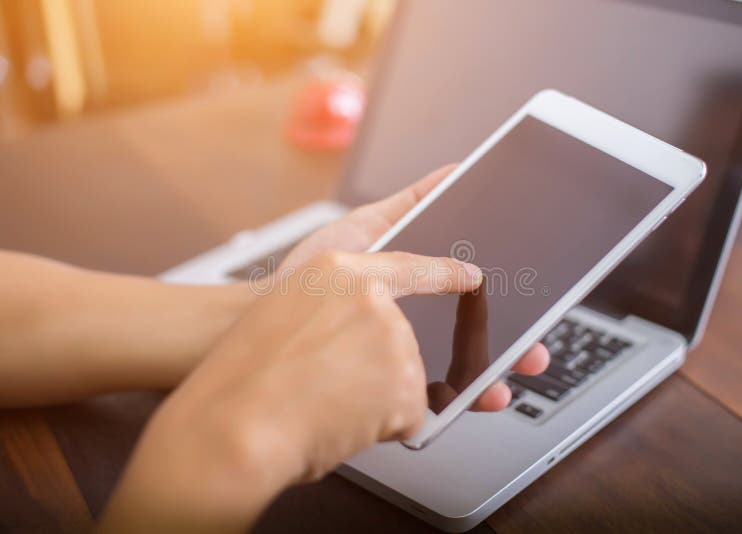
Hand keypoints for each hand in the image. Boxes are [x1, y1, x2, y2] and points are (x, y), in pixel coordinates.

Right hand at [100, 250, 484, 532]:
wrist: (231, 426)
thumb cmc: (241, 377)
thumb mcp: (281, 312)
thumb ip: (329, 305)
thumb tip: (364, 318)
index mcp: (335, 270)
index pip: (409, 264)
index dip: (442, 272)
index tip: (469, 276)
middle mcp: (370, 297)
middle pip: (402, 338)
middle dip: (376, 367)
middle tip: (329, 382)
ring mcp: (392, 338)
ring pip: (404, 378)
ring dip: (375, 398)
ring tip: (325, 401)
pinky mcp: (405, 381)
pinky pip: (410, 413)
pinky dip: (383, 426)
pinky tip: (341, 419)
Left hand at [282, 165, 548, 411]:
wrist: (264, 323)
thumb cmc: (308, 275)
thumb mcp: (367, 228)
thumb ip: (412, 205)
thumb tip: (455, 171)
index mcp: (417, 282)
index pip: (473, 285)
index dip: (507, 287)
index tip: (536, 287)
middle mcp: (418, 320)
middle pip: (482, 327)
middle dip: (520, 332)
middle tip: (542, 332)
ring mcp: (407, 353)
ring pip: (470, 363)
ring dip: (504, 363)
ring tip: (525, 360)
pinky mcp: (392, 385)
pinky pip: (440, 393)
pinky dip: (471, 394)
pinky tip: (488, 391)